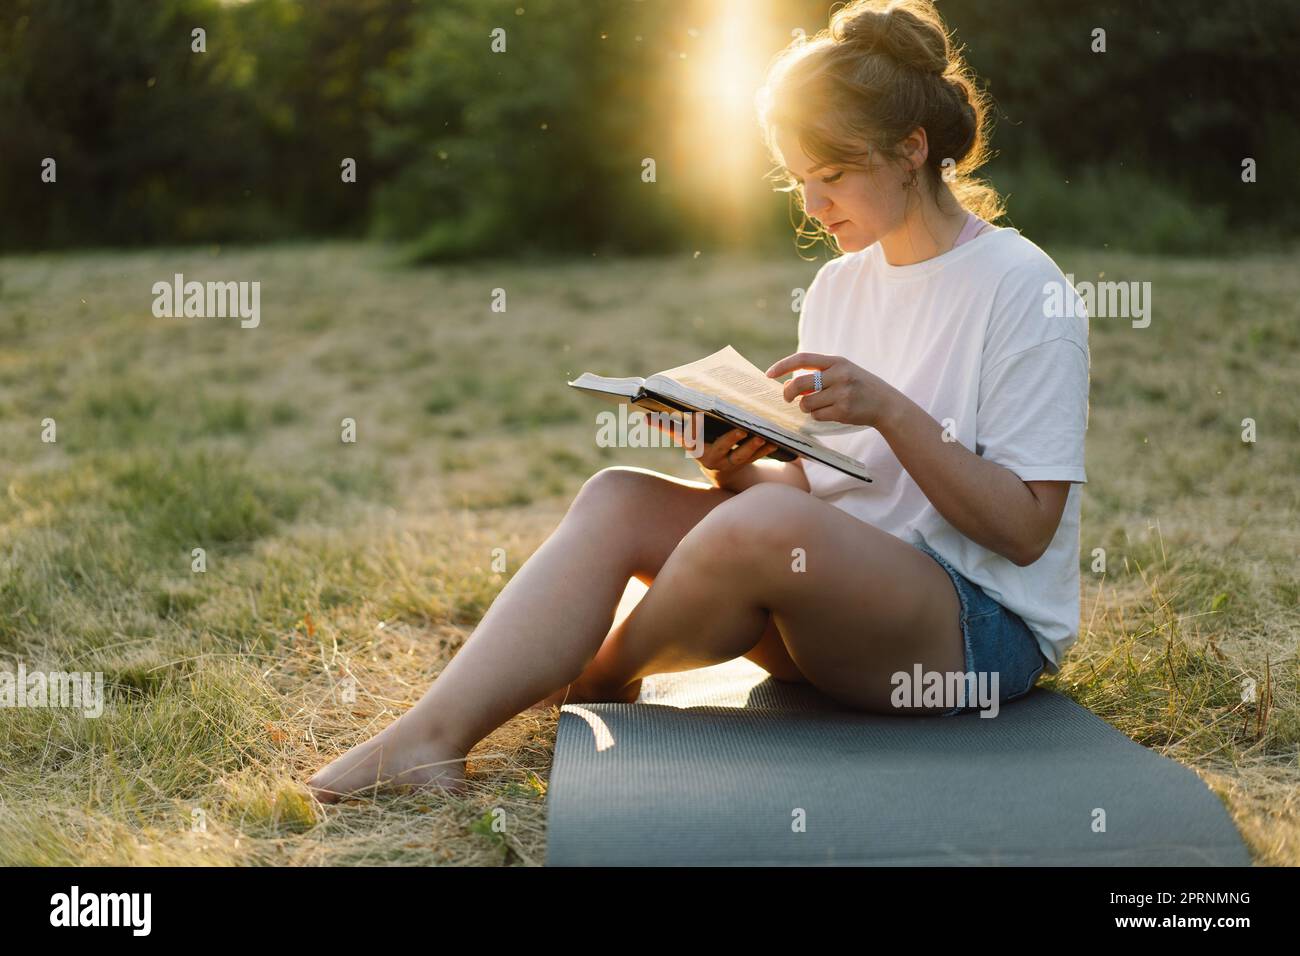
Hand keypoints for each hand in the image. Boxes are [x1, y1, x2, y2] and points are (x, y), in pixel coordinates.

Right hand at [648, 417, 776, 489]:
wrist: (720, 471)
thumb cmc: (701, 446)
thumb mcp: (685, 440)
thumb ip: (668, 428)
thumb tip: (646, 419)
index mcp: (697, 449)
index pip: (694, 439)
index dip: (696, 430)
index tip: (698, 418)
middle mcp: (713, 458)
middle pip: (723, 448)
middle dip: (732, 439)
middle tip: (742, 429)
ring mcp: (731, 463)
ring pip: (743, 455)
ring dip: (754, 446)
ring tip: (763, 435)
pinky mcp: (747, 464)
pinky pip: (758, 457)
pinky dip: (766, 449)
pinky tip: (774, 439)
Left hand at [765, 351, 899, 428]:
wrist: (886, 404)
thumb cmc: (859, 387)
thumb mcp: (842, 372)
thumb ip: (818, 375)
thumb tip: (788, 385)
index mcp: (837, 361)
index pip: (802, 359)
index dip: (782, 366)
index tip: (769, 374)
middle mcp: (839, 375)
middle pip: (800, 384)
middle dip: (788, 393)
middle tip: (788, 398)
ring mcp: (842, 393)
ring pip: (806, 403)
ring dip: (806, 407)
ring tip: (818, 405)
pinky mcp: (844, 410)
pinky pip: (817, 416)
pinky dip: (817, 416)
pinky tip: (830, 413)